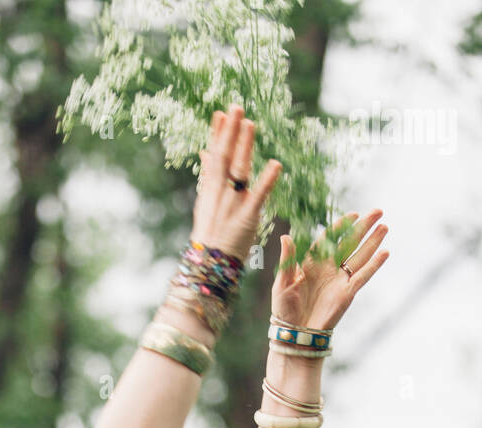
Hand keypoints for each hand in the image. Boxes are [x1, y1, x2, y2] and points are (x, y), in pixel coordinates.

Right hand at [191, 105, 281, 263]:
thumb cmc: (209, 234)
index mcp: (210, 190)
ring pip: (238, 171)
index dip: (218, 135)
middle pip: (224, 158)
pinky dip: (267, 180)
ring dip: (244, 147)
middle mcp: (219, 194)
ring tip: (250, 124)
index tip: (222, 113)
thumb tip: (205, 151)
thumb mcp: (204, 203)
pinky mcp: (247, 218)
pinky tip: (276, 164)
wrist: (209, 266)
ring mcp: (232, 205)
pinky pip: (258, 196)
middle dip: (230, 133)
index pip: (214, 156)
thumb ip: (208, 175)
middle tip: (237, 107)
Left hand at [273, 210, 388, 331]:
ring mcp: (340, 280)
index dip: (342, 226)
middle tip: (378, 212)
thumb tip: (286, 237)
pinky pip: (363, 276)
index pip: (330, 238)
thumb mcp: (283, 282)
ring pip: (360, 256)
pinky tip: (385, 252)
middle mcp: (329, 268)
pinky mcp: (347, 293)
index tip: (353, 214)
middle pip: (350, 243)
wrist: (295, 332)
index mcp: (312, 262)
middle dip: (364, 227)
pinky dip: (374, 265)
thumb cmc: (284, 308)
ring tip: (384, 227)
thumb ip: (288, 259)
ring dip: (373, 242)